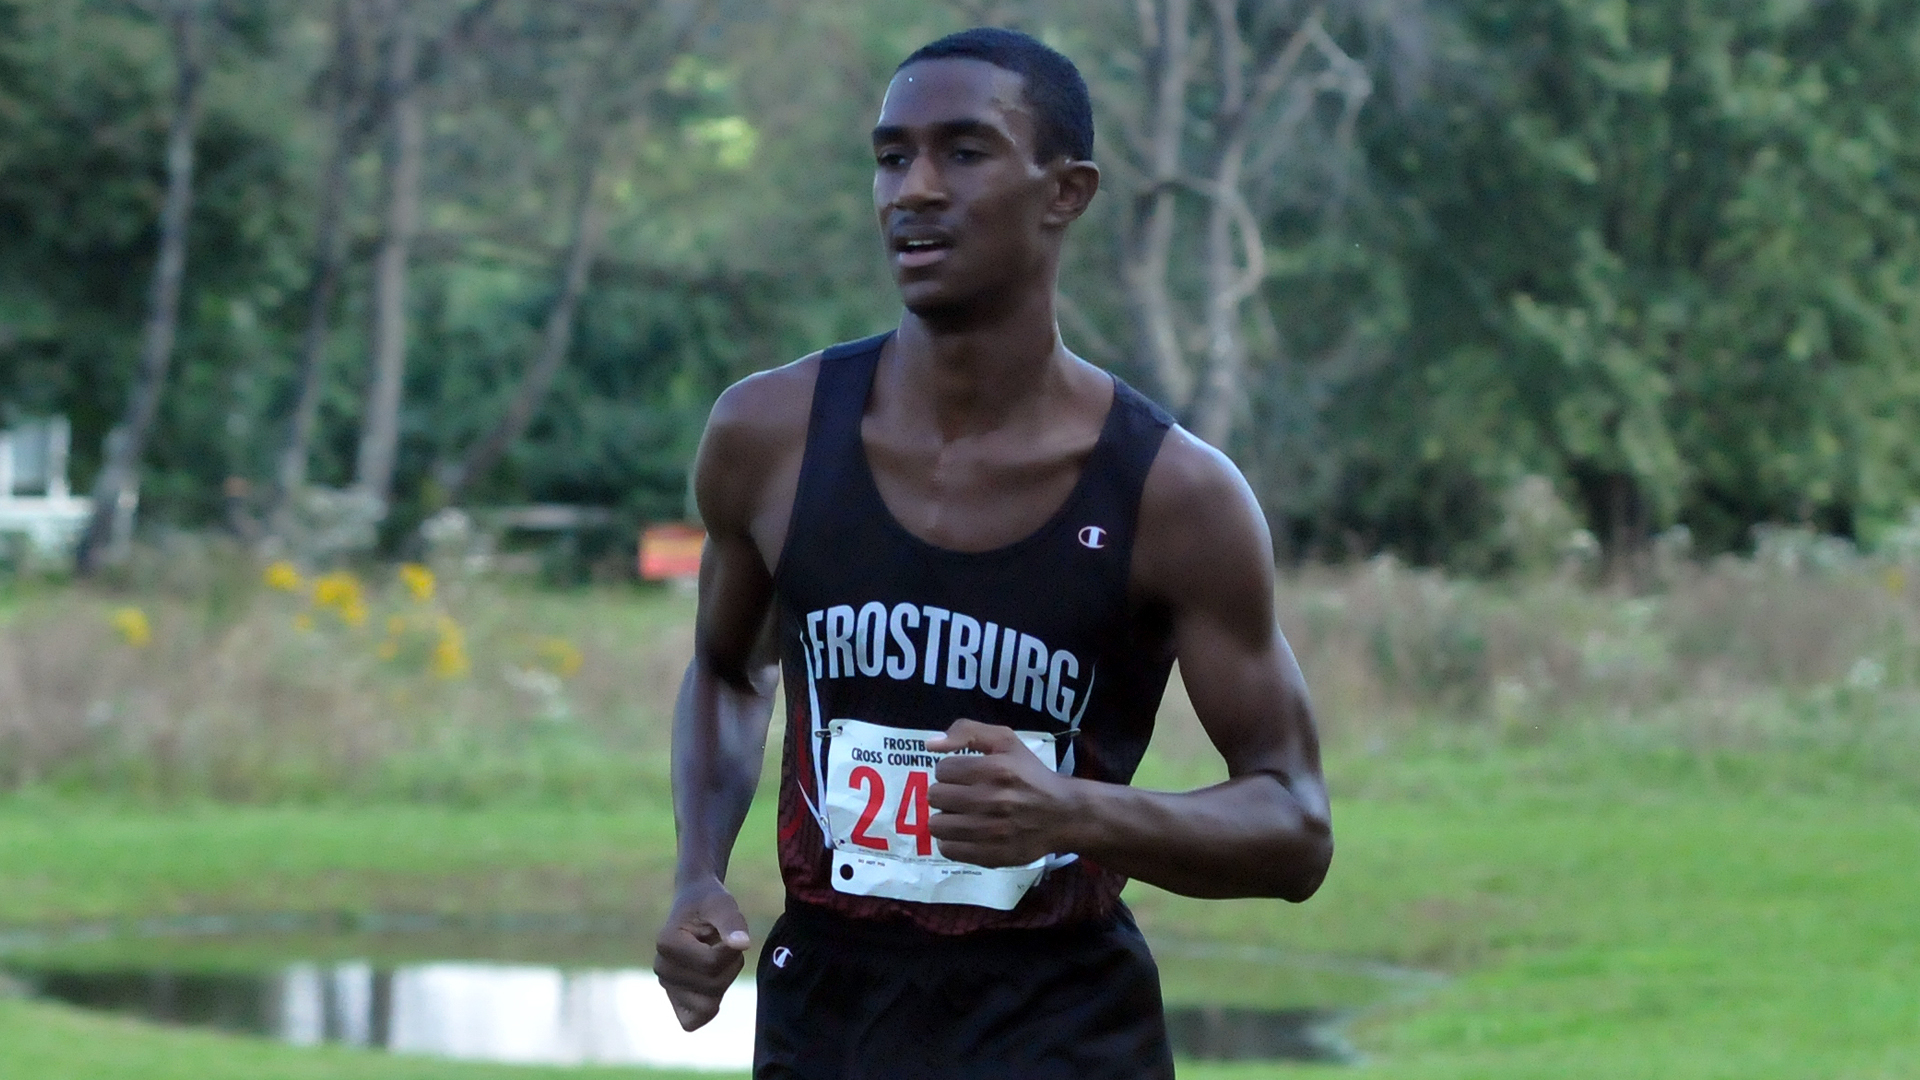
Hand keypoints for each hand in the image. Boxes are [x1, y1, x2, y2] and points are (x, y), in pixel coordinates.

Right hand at [653, 879, 751, 1030]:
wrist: (696, 904)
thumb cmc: (710, 902)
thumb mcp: (722, 903)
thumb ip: (732, 922)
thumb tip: (743, 944)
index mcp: (666, 943)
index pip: (711, 965)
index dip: (731, 950)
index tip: (727, 932)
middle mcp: (661, 967)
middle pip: (712, 987)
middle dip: (730, 966)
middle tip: (723, 943)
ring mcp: (666, 985)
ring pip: (708, 1005)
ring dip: (724, 981)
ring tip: (717, 956)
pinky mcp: (674, 998)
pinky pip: (694, 1020)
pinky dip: (710, 1006)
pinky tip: (712, 980)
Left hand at [926, 719, 1076, 866]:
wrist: (1063, 814)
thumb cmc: (1030, 775)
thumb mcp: (1006, 740)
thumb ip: (967, 731)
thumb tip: (930, 745)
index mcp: (995, 769)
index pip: (942, 770)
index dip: (950, 771)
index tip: (963, 776)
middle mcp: (992, 800)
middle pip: (936, 796)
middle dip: (945, 794)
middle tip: (961, 795)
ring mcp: (991, 831)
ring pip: (937, 825)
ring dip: (946, 818)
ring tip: (962, 815)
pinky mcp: (991, 856)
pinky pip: (948, 850)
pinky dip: (952, 842)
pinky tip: (966, 833)